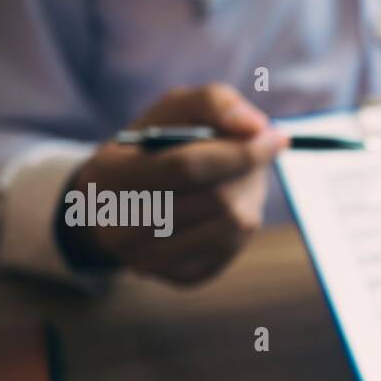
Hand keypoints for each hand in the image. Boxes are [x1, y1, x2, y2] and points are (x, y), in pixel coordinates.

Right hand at [58, 84, 287, 284]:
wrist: (136, 199)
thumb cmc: (159, 146)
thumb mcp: (175, 111)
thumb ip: (212, 103)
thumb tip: (255, 126)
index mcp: (106, 178)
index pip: (185, 167)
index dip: (238, 151)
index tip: (274, 136)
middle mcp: (118, 227)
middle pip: (214, 200)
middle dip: (247, 171)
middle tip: (262, 151)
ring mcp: (148, 260)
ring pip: (230, 225)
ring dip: (247, 195)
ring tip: (237, 178)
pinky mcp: (180, 277)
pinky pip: (232, 247)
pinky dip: (242, 220)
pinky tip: (226, 205)